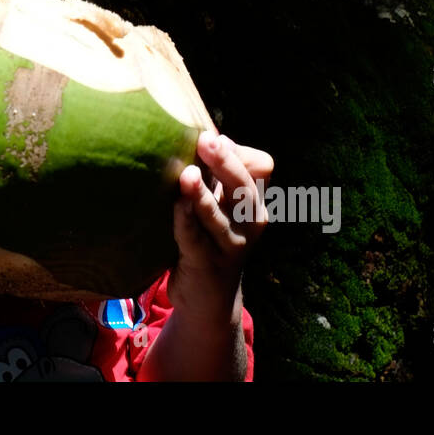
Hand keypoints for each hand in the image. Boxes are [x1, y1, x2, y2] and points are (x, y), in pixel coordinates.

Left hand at [168, 131, 273, 314]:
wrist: (207, 299)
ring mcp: (230, 245)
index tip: (213, 136)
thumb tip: (210, 135)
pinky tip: (176, 205)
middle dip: (224, 162)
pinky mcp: (207, 263)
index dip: (236, 152)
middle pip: (242, 187)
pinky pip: (195, 238)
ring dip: (202, 195)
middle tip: (206, 140)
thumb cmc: (209, 240)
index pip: (257, 168)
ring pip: (219, 215)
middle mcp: (249, 223)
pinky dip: (185, 221)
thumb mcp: (220, 206)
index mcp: (253, 203)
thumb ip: (216, 175)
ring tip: (188, 175)